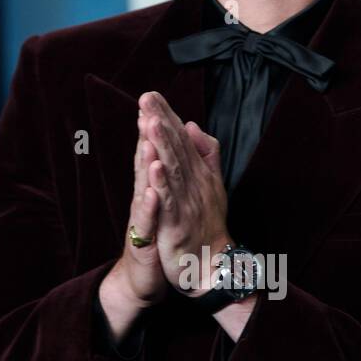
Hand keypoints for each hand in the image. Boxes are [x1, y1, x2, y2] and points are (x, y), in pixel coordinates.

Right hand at [104, 115, 167, 313]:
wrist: (144, 279)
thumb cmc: (156, 239)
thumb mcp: (164, 204)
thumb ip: (166, 176)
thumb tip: (166, 150)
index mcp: (152, 188)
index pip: (153, 152)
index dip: (154, 126)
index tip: (154, 98)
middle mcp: (143, 198)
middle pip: (144, 160)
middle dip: (145, 133)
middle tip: (145, 104)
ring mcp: (141, 218)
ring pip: (143, 186)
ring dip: (145, 162)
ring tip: (148, 137)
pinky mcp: (144, 240)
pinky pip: (146, 221)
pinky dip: (149, 204)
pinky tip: (152, 189)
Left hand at [138, 91, 231, 295]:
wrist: (213, 265)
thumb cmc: (209, 225)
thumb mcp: (210, 184)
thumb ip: (205, 155)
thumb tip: (193, 126)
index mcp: (198, 174)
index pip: (181, 140)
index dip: (167, 117)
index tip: (152, 95)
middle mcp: (194, 184)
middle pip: (176, 149)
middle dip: (162, 122)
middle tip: (148, 97)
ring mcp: (186, 203)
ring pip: (173, 170)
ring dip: (162, 145)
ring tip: (151, 121)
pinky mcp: (178, 224)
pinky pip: (169, 202)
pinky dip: (162, 184)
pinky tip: (154, 166)